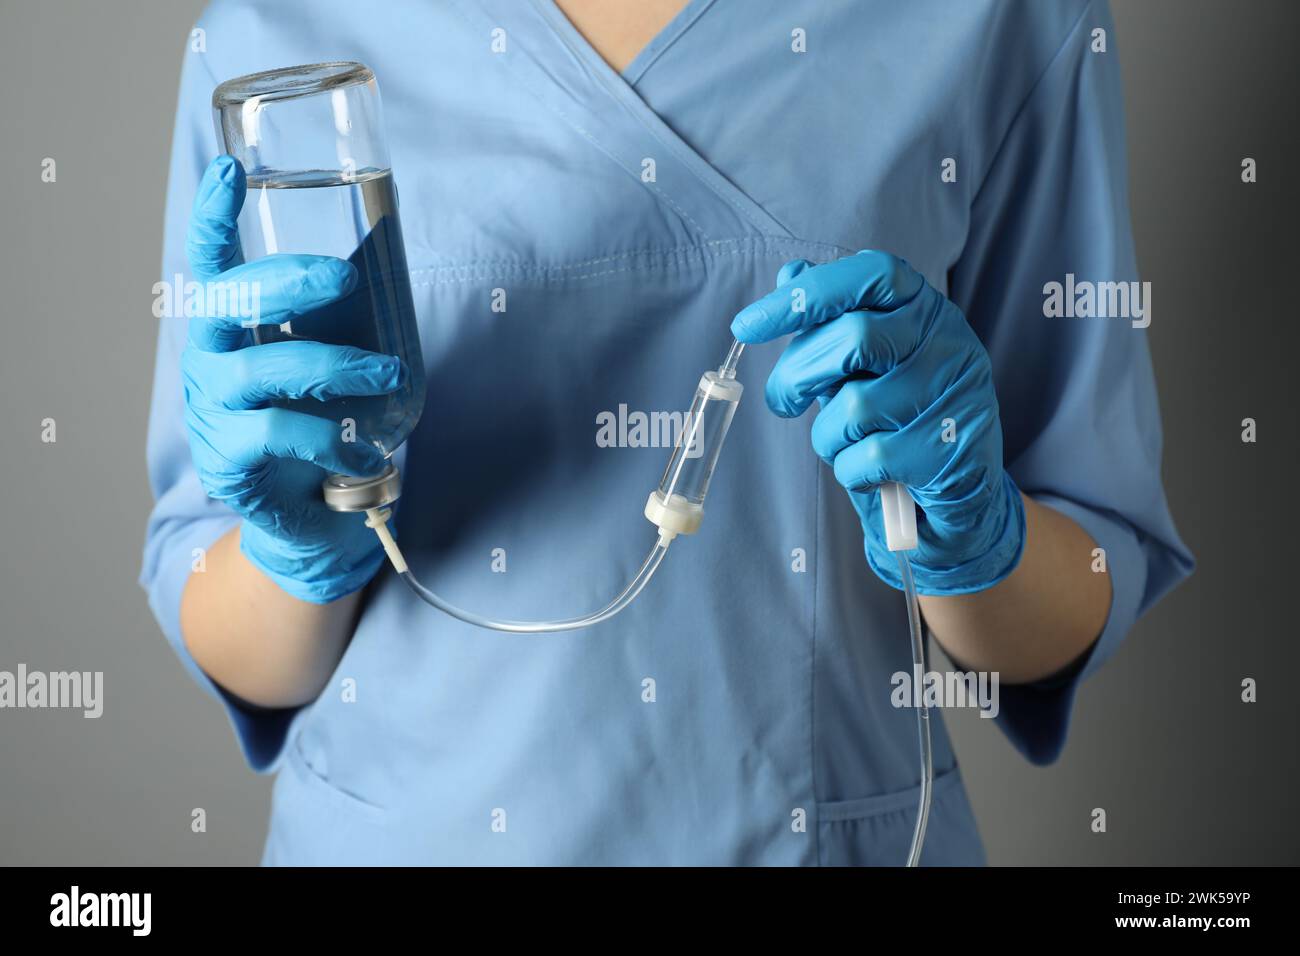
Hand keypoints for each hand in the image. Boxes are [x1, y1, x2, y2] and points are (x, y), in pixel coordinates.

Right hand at [181, 156, 404, 602]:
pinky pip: (282, 436)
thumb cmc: (320, 422)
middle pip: (226, 302)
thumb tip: (395, 261)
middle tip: (345, 277)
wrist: (309, 514)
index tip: (229, 169)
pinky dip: (334, 439)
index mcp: (229, 327)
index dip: (212, 216)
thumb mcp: (327, 365)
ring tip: (388, 372)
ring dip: (335, 365)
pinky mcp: (229, 460)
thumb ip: (341, 323)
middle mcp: (209, 361)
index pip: (211, 262)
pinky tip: (367, 451)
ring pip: (265, 369)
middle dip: (286, 281)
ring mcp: (212, 411)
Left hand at [730, 251, 1024, 593]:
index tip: (748, 326)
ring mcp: (955, 396)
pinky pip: (869, 458)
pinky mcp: (949, 451)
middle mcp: (948, 342)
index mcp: (926, 309)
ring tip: (839, 445)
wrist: (961, 495)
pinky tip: (866, 473)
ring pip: (854, 407)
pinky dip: (849, 471)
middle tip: (780, 401)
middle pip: (853, 339)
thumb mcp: (870, 365)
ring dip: (826, 436)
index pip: (869, 275)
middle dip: (796, 375)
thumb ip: (835, 321)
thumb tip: (791, 273)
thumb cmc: (902, 420)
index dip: (806, 295)